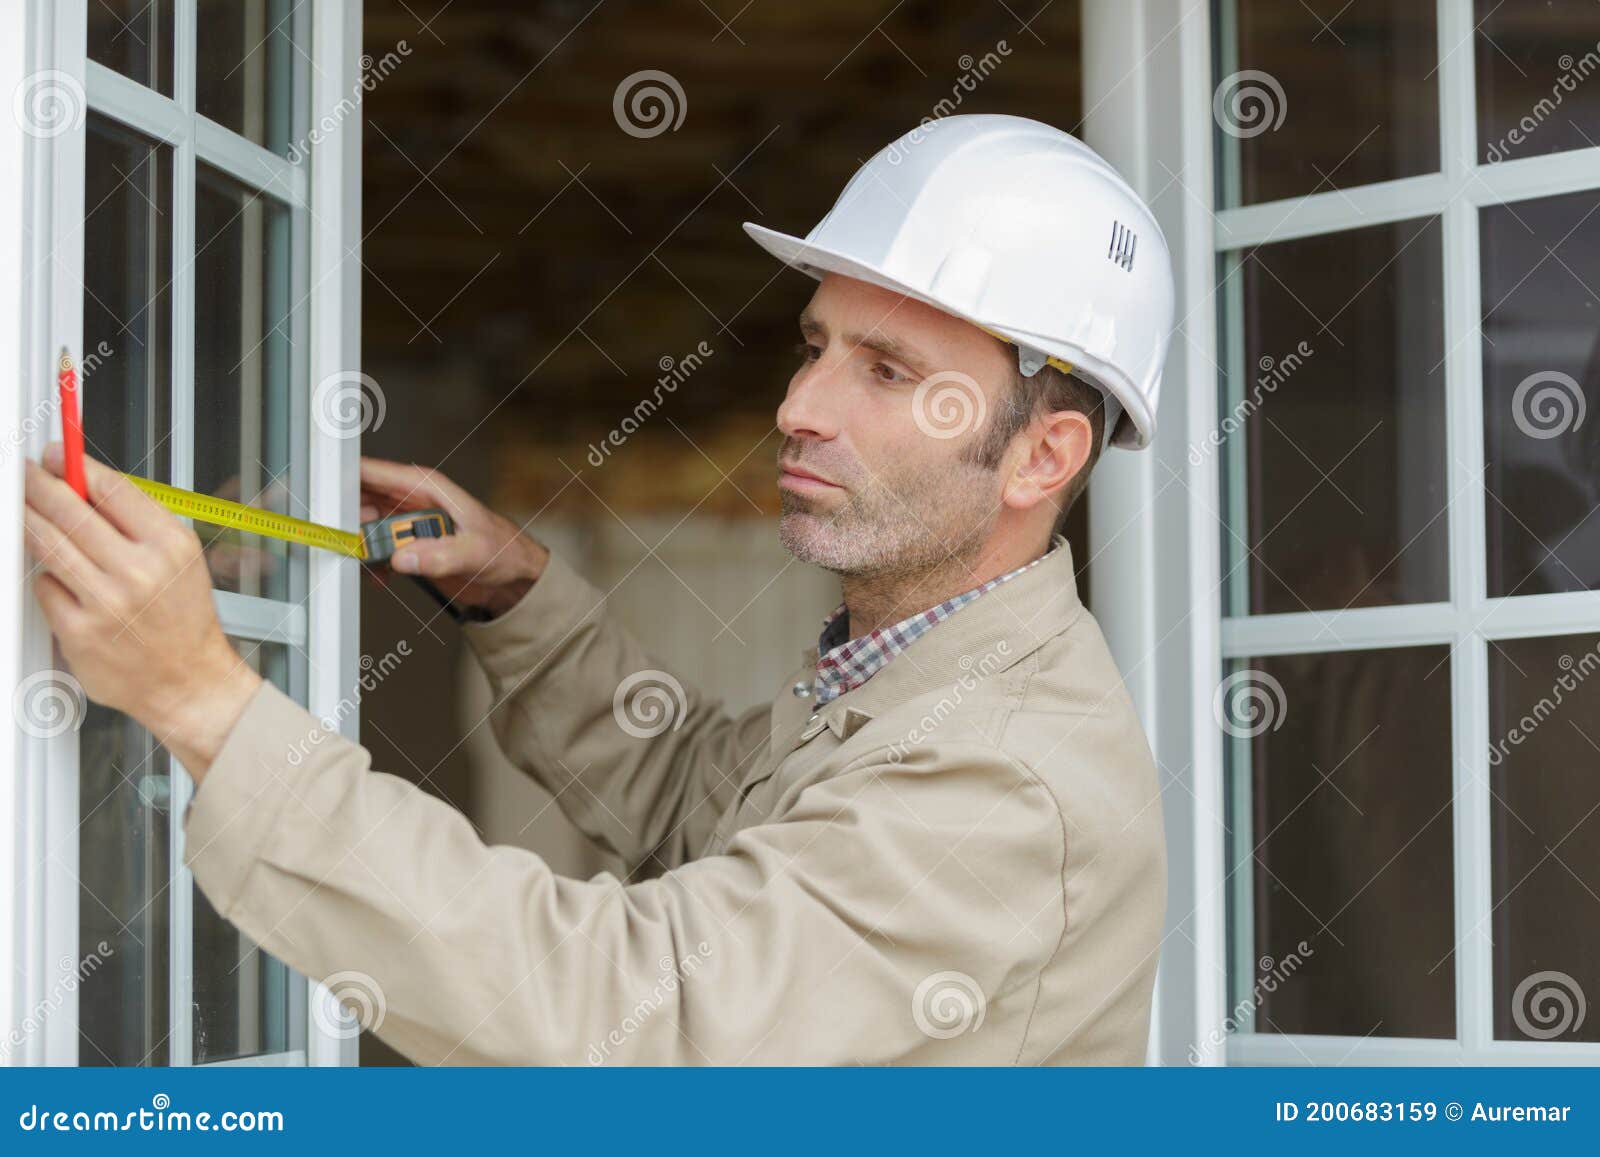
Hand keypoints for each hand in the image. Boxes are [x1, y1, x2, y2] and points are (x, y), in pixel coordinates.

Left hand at [23, 445, 259, 779]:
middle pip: (70, 511)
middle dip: (38, 485)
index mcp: (169, 545)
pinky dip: (48, 579)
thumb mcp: (181, 559)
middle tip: (25, 474)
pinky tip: (61, 579)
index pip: (111, 489)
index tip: (56, 456)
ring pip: (48, 544)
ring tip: (21, 510)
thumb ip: (137, 522)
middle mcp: (139, 571)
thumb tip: (87, 485)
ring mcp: (106, 602)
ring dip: (27, 520)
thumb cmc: (183, 620)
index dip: (74, 466)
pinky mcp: (80, 631)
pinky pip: (46, 588)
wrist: (188, 680)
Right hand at [359, 457, 547, 616]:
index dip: (341, 478)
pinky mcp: (408, 545)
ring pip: (363, 525)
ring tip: (362, 565)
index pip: (372, 472)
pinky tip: (378, 579)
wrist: (514, 576)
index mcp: (426, 487)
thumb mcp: (475, 552)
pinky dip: (370, 564)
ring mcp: (407, 523)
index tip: (319, 495)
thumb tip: (403, 557)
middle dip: (345, 520)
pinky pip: (375, 548)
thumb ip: (440, 555)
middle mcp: (412, 500)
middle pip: (359, 499)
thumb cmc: (504, 551)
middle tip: (341, 543)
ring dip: (357, 546)